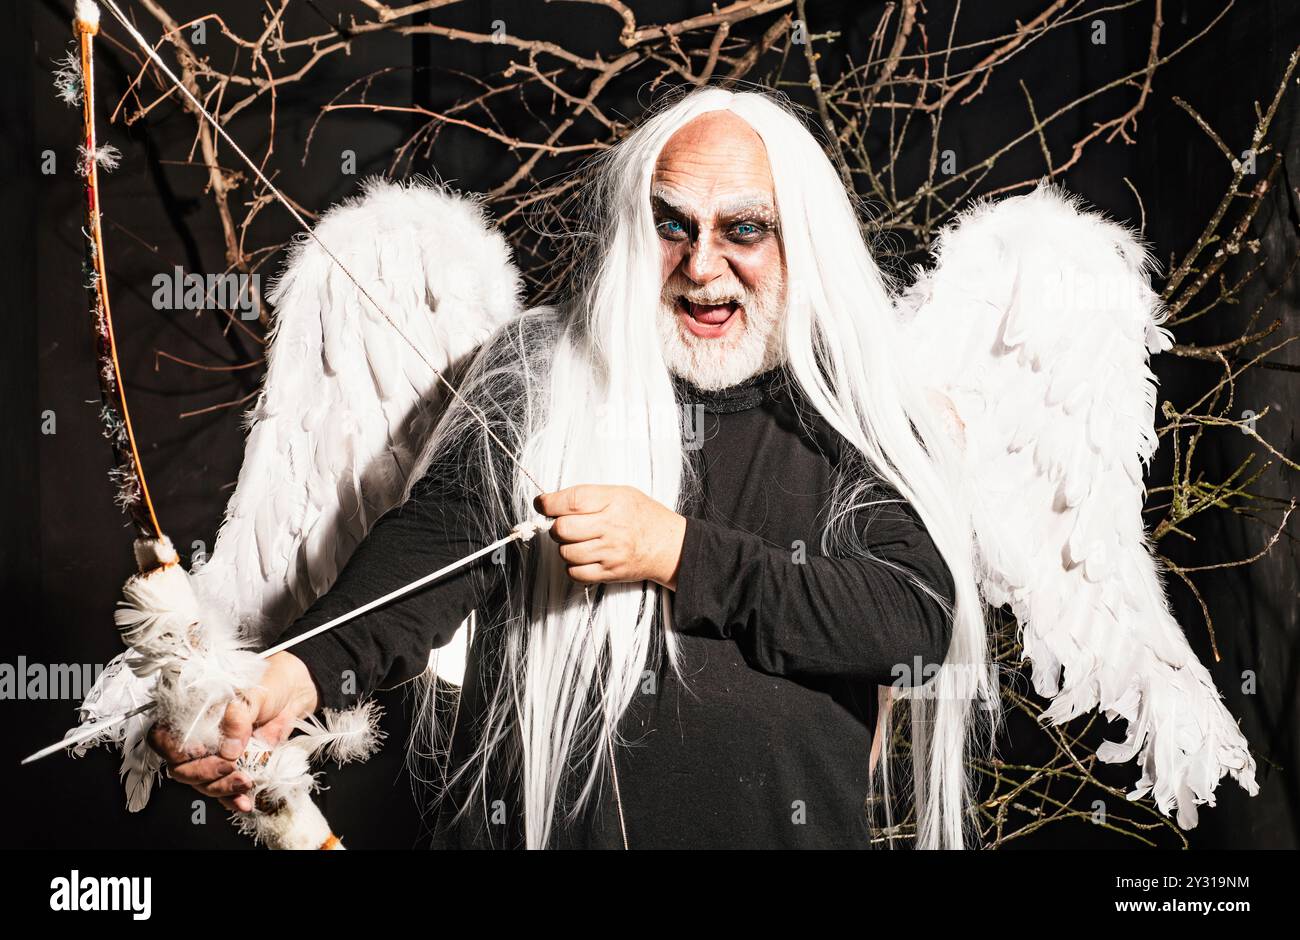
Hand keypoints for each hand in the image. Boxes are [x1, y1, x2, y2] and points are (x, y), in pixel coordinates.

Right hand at [147, 651, 319, 812]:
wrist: (292, 695)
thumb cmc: (265, 686)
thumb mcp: (251, 694)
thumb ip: (238, 717)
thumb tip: (229, 749)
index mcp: (190, 716)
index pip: (163, 739)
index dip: (176, 749)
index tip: (200, 750)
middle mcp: (196, 740)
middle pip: (181, 769)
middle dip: (204, 773)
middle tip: (230, 766)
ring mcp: (213, 758)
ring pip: (202, 784)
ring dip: (222, 788)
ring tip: (245, 782)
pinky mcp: (232, 771)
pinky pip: (224, 792)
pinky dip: (233, 800)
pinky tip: (244, 802)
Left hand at [536, 485, 686, 589]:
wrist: (671, 546)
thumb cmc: (644, 516)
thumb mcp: (622, 493)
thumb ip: (590, 496)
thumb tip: (553, 502)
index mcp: (614, 502)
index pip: (571, 501)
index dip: (548, 503)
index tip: (541, 503)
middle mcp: (611, 527)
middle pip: (562, 529)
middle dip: (555, 526)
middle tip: (563, 525)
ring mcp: (610, 553)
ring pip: (565, 552)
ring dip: (565, 547)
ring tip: (578, 541)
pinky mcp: (609, 573)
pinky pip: (575, 573)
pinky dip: (572, 566)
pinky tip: (583, 557)